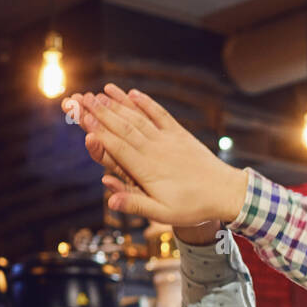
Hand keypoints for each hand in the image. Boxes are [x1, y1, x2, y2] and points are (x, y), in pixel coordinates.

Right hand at [61, 84, 248, 225]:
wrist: (227, 193)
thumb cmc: (194, 207)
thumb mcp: (164, 214)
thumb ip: (136, 204)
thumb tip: (109, 199)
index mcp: (147, 169)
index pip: (116, 146)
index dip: (96, 130)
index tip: (79, 116)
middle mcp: (155, 149)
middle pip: (122, 127)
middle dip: (99, 112)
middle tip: (79, 98)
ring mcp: (168, 139)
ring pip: (138, 118)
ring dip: (117, 104)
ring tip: (98, 92)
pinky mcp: (180, 134)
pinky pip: (160, 115)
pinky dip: (145, 103)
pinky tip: (132, 93)